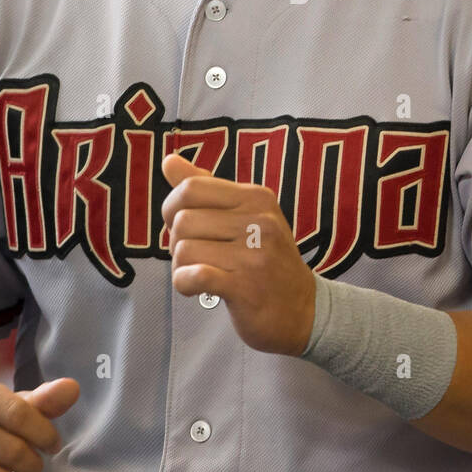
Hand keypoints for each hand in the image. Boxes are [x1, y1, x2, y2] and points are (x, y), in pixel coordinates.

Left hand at [161, 153, 316, 355]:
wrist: (303, 311)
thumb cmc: (266, 260)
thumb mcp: (245, 215)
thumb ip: (205, 187)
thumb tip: (168, 160)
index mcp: (256, 197)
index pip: (191, 188)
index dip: (173, 208)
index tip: (186, 228)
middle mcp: (259, 220)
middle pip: (182, 220)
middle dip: (177, 241)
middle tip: (197, 256)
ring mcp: (254, 255)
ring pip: (183, 249)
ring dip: (182, 267)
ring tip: (203, 273)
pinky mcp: (245, 287)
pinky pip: (192, 276)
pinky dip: (185, 283)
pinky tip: (197, 288)